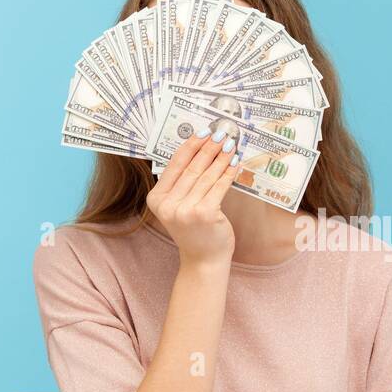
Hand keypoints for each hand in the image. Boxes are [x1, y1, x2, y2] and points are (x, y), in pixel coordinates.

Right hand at [145, 127, 240, 266]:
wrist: (203, 260)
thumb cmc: (194, 231)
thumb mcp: (178, 207)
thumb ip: (181, 184)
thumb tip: (200, 151)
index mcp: (156, 199)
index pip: (174, 165)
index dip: (190, 145)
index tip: (203, 132)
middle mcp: (168, 204)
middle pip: (191, 168)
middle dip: (208, 148)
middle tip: (221, 133)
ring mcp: (185, 210)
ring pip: (206, 176)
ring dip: (221, 157)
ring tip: (230, 145)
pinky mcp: (204, 214)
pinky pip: (218, 187)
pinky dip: (228, 173)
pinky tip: (235, 163)